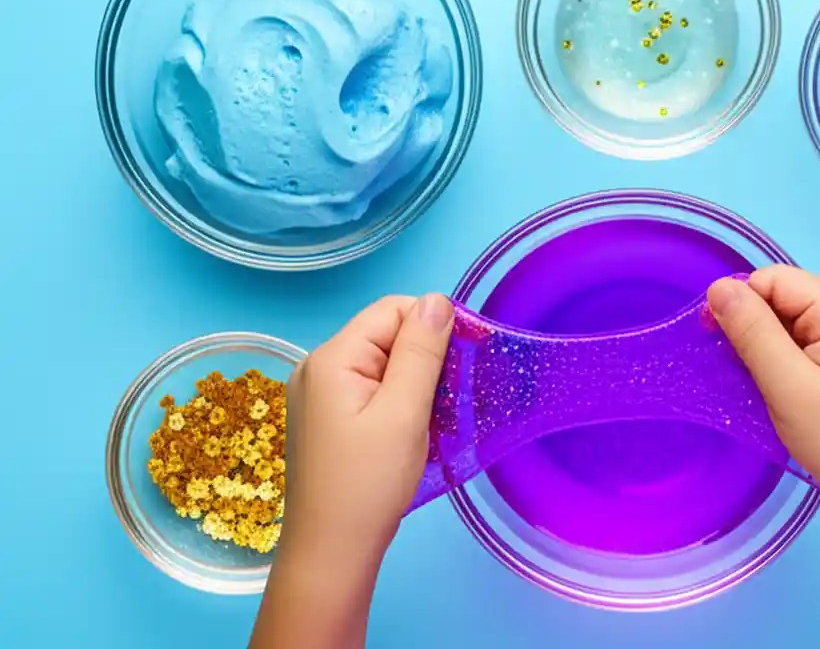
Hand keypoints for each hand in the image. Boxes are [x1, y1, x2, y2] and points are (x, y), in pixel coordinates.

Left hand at [281, 294, 453, 562]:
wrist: (331, 553)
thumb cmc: (368, 484)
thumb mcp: (403, 413)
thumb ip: (421, 352)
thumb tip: (438, 300)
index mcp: (332, 358)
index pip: (392, 311)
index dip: (434, 325)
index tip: (468, 357)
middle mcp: (317, 368)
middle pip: (385, 335)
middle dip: (425, 358)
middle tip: (451, 398)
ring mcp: (318, 395)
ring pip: (382, 364)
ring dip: (415, 383)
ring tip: (432, 419)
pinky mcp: (326, 420)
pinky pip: (370, 390)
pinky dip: (398, 402)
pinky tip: (411, 431)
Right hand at [707, 266, 819, 512]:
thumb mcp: (788, 387)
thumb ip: (753, 332)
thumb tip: (719, 286)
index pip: (777, 280)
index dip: (739, 303)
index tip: (714, 342)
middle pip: (789, 299)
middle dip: (755, 329)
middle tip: (739, 375)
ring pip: (799, 324)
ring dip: (771, 349)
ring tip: (764, 388)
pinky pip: (815, 345)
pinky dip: (791, 363)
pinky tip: (787, 393)